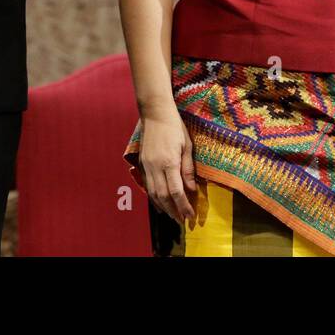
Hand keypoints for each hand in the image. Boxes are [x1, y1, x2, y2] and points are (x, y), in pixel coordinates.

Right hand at [138, 110, 196, 225]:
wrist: (155, 113)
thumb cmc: (175, 127)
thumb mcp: (187, 146)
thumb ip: (188, 168)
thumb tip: (192, 189)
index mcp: (169, 162)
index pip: (176, 191)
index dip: (183, 206)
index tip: (189, 216)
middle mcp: (156, 167)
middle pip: (163, 196)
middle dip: (172, 210)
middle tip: (181, 220)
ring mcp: (147, 165)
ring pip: (153, 193)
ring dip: (162, 207)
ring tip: (171, 215)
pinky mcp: (142, 163)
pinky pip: (147, 185)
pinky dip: (154, 197)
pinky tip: (160, 202)